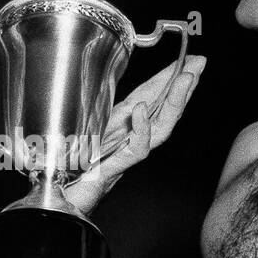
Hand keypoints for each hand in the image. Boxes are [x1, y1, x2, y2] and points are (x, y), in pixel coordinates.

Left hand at [64, 55, 205, 215]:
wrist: (57, 197)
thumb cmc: (68, 167)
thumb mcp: (82, 127)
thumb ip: (99, 112)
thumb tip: (112, 87)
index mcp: (121, 125)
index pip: (151, 96)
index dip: (171, 78)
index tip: (191, 59)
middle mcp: (128, 138)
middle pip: (163, 110)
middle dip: (184, 86)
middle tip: (199, 64)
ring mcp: (124, 153)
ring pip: (159, 128)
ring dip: (173, 104)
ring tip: (184, 79)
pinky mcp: (113, 167)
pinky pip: (135, 150)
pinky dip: (140, 130)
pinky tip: (141, 110)